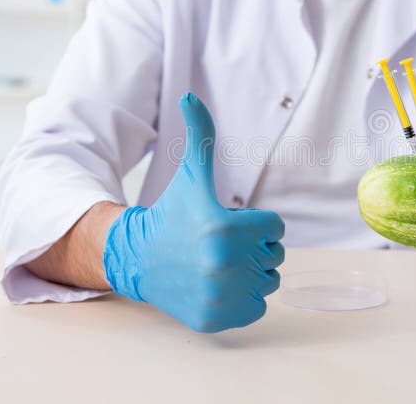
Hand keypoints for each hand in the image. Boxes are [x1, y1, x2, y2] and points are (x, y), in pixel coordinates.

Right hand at [103, 93, 284, 332]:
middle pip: (274, 256)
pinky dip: (242, 298)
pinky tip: (216, 284)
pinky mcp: (216, 319)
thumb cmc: (173, 214)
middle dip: (255, 247)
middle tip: (221, 243)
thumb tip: (191, 96)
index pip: (276, 227)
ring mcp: (220, 296)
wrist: (139, 258)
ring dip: (250, 272)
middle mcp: (223, 266)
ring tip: (218, 262)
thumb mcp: (191, 176)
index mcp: (224, 229)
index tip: (229, 221)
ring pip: (267, 283)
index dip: (257, 222)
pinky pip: (256, 308)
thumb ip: (201, 136)